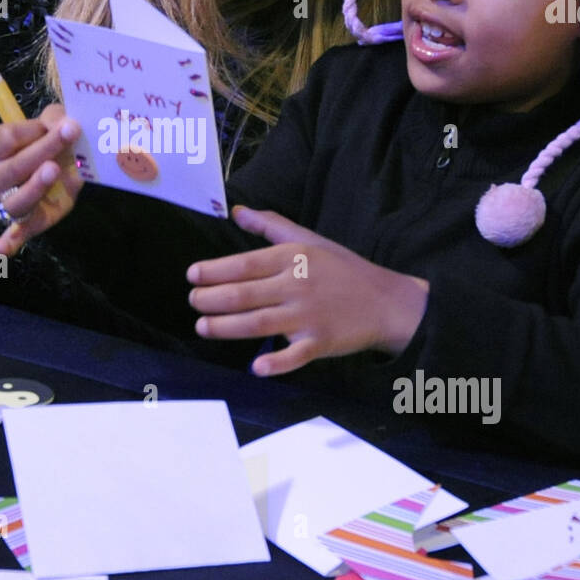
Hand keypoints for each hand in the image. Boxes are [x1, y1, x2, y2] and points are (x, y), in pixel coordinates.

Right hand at [0, 104, 83, 256]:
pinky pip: (14, 235)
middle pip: (15, 167)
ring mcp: (10, 201)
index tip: (53, 123)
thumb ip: (55, 117)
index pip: (6, 138)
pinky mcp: (30, 222)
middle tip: (69, 133)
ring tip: (52, 170)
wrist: (67, 164)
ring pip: (16, 202)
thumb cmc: (52, 140)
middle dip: (43, 149)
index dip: (30, 129)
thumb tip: (63, 124)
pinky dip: (7, 243)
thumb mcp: (54, 122)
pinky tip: (1, 250)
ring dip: (34, 187)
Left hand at [186, 206, 429, 375]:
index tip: (192, 275)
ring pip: (258, 323)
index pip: (244, 264)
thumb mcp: (309, 240)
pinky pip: (294, 356)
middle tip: (192, 302)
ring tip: (203, 327)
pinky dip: (276, 363)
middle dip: (212, 300)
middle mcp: (297, 285)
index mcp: (293, 258)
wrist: (386, 301)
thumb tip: (237, 211)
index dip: (214, 270)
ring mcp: (308, 316)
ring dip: (226, 327)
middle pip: (244, 295)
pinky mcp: (320, 343)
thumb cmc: (343, 269)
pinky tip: (256, 368)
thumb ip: (271, 225)